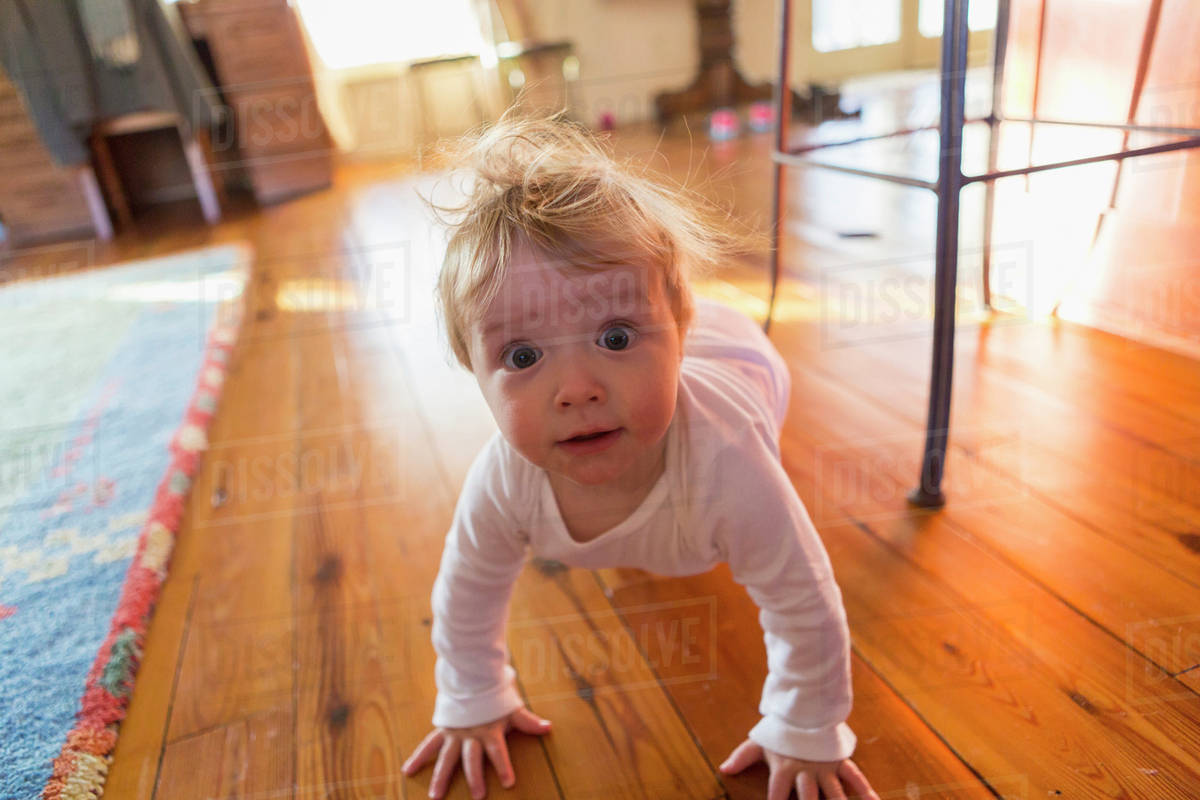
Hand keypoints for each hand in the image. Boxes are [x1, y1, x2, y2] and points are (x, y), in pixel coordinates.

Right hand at [402, 707, 552, 798]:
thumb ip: (528, 721)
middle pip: (472, 758)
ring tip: (434, 797)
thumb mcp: (512, 708)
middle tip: (478, 796)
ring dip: (440, 777)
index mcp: (489, 730)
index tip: (508, 783)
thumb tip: (548, 728)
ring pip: (446, 757)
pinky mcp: (443, 730)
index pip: (498, 750)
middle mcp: (471, 734)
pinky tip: (407, 771)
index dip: (503, 765)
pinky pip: (428, 745)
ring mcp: (455, 733)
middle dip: (474, 777)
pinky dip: (417, 757)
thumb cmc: (496, 696)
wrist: (474, 676)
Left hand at [719, 739, 879, 799]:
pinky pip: (854, 777)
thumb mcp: (759, 742)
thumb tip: (723, 769)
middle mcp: (805, 771)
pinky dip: (866, 790)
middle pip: (808, 799)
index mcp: (783, 769)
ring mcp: (824, 767)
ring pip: (833, 793)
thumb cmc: (780, 729)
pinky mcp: (839, 761)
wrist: (802, 705)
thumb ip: (742, 757)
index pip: (776, 796)